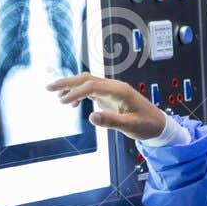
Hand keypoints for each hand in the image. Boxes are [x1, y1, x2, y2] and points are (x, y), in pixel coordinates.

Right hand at [48, 73, 166, 140]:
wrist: (158, 124)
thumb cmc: (147, 125)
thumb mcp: (131, 126)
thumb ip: (112, 121)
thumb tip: (91, 117)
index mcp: (120, 91)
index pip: (92, 86)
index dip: (76, 92)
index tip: (62, 101)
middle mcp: (115, 87)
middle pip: (87, 79)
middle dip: (67, 82)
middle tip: (48, 87)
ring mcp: (112, 90)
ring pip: (87, 82)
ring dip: (71, 86)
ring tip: (55, 95)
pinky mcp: (110, 96)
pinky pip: (91, 90)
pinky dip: (79, 94)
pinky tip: (71, 104)